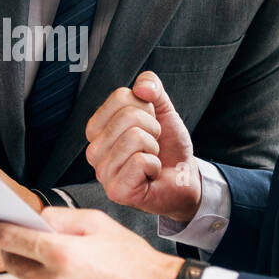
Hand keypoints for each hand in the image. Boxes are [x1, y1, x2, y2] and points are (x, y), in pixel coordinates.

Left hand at [0, 208, 183, 278]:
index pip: (11, 239)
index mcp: (62, 253)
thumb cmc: (132, 260)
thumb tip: (33, 219)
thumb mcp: (97, 223)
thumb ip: (59, 218)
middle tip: (34, 246)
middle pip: (14, 264)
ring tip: (71, 272)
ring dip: (39, 277)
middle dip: (18, 252)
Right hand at [84, 71, 199, 222]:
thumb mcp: (163, 109)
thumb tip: (141, 87)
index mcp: (98, 128)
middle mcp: (94, 150)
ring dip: (153, 148)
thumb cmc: (168, 146)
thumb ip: (152, 87)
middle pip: (127, 116)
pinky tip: (149, 175)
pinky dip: (154, 165)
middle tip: (152, 145)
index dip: (146, 108)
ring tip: (150, 159)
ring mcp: (102, 172)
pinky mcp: (116, 191)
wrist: (184, 177)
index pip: (120, 96)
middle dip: (152, 128)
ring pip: (134, 138)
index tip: (148, 126)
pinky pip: (140, 161)